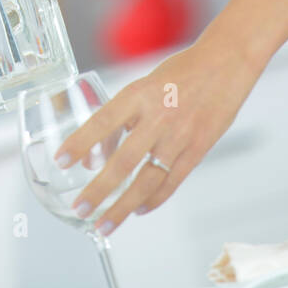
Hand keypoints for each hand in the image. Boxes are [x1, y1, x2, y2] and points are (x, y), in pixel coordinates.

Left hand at [53, 36, 262, 235]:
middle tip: (81, 209)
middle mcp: (158, 116)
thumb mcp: (145, 86)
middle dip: (99, 190)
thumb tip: (98, 154)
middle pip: (123, 161)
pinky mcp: (198, 149)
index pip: (102, 121)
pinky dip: (153, 199)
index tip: (61, 161)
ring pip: (146, 180)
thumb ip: (123, 118)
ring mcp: (180, 136)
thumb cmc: (183, 72)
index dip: (80, 143)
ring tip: (105, 223)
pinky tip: (139, 209)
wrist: (226, 64)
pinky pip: (172, 182)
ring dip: (123, 206)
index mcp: (139, 94)